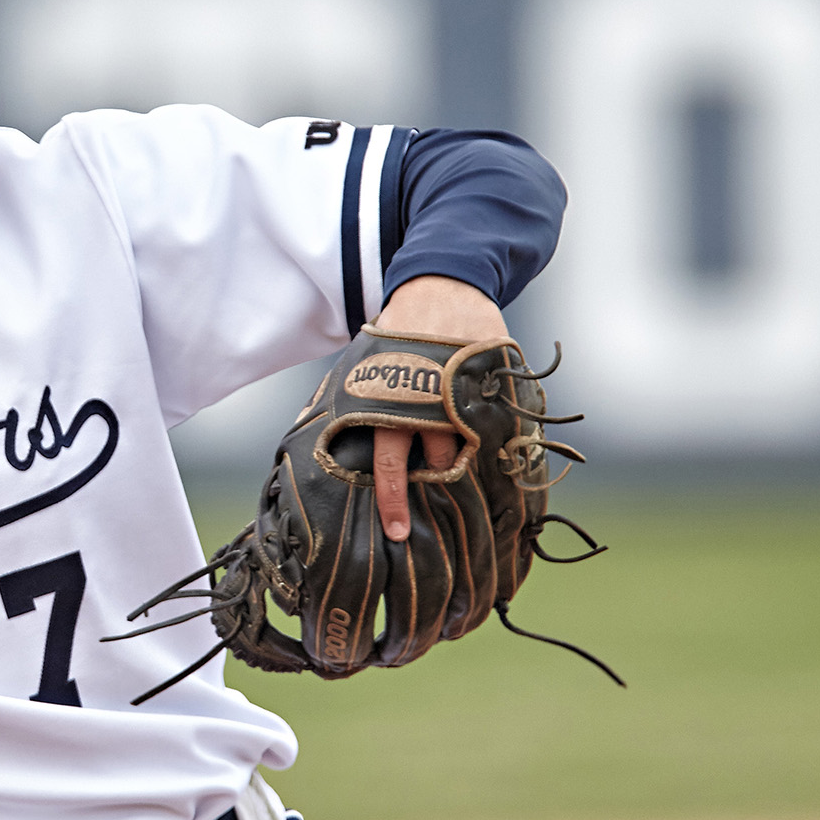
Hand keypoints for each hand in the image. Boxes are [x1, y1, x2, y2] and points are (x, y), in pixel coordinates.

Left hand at [368, 276, 507, 540]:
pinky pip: (500, 423)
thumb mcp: (366, 364)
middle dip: (439, 476)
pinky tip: (493, 434)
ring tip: (465, 450)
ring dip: (466, 453)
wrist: (441, 286)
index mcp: (391, 402)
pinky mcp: (494, 381)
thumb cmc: (397, 332)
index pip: (390, 463)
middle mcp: (429, 402)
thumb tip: (319, 437)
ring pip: (469, 445)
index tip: (398, 533)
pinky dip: (497, 434)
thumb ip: (357, 404)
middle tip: (441, 482)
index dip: (393, 501)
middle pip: (438, 460)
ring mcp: (465, 392)